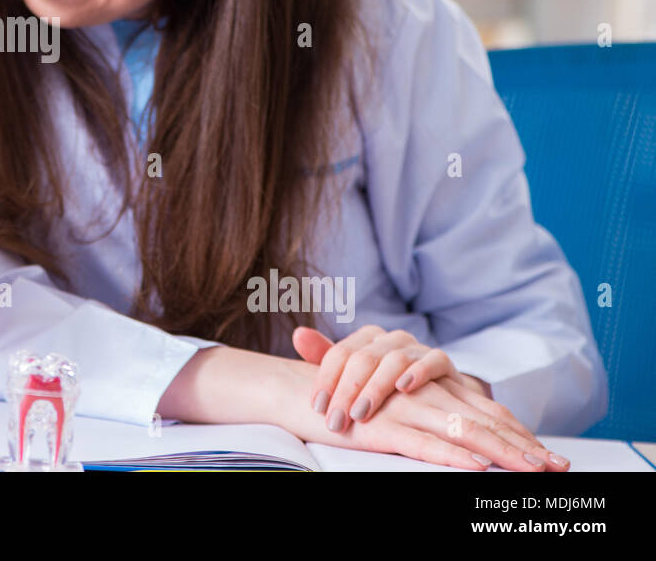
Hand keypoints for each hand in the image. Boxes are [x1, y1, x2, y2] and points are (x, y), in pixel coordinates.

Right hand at [274, 356, 569, 470]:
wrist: (300, 392)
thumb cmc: (349, 400)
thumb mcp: (394, 404)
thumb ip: (430, 408)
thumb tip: (468, 428)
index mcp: (428, 388)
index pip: (482, 408)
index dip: (515, 431)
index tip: (547, 454)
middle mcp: (423, 394)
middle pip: (482, 421)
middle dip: (521, 446)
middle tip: (556, 467)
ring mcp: (403, 410)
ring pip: (461, 431)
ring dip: (500, 452)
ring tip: (531, 469)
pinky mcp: (381, 428)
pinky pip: (423, 443)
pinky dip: (451, 456)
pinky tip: (476, 467)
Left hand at [293, 324, 490, 431]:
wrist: (437, 396)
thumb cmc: (387, 388)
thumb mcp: (355, 376)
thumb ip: (325, 355)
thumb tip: (297, 334)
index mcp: (365, 340)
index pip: (339, 353)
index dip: (326, 380)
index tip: (317, 407)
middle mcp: (389, 339)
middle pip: (362, 358)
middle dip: (346, 391)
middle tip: (335, 421)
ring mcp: (416, 348)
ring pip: (393, 360)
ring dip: (375, 388)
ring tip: (360, 413)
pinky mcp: (442, 361)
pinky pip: (432, 360)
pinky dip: (418, 372)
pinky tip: (404, 388)